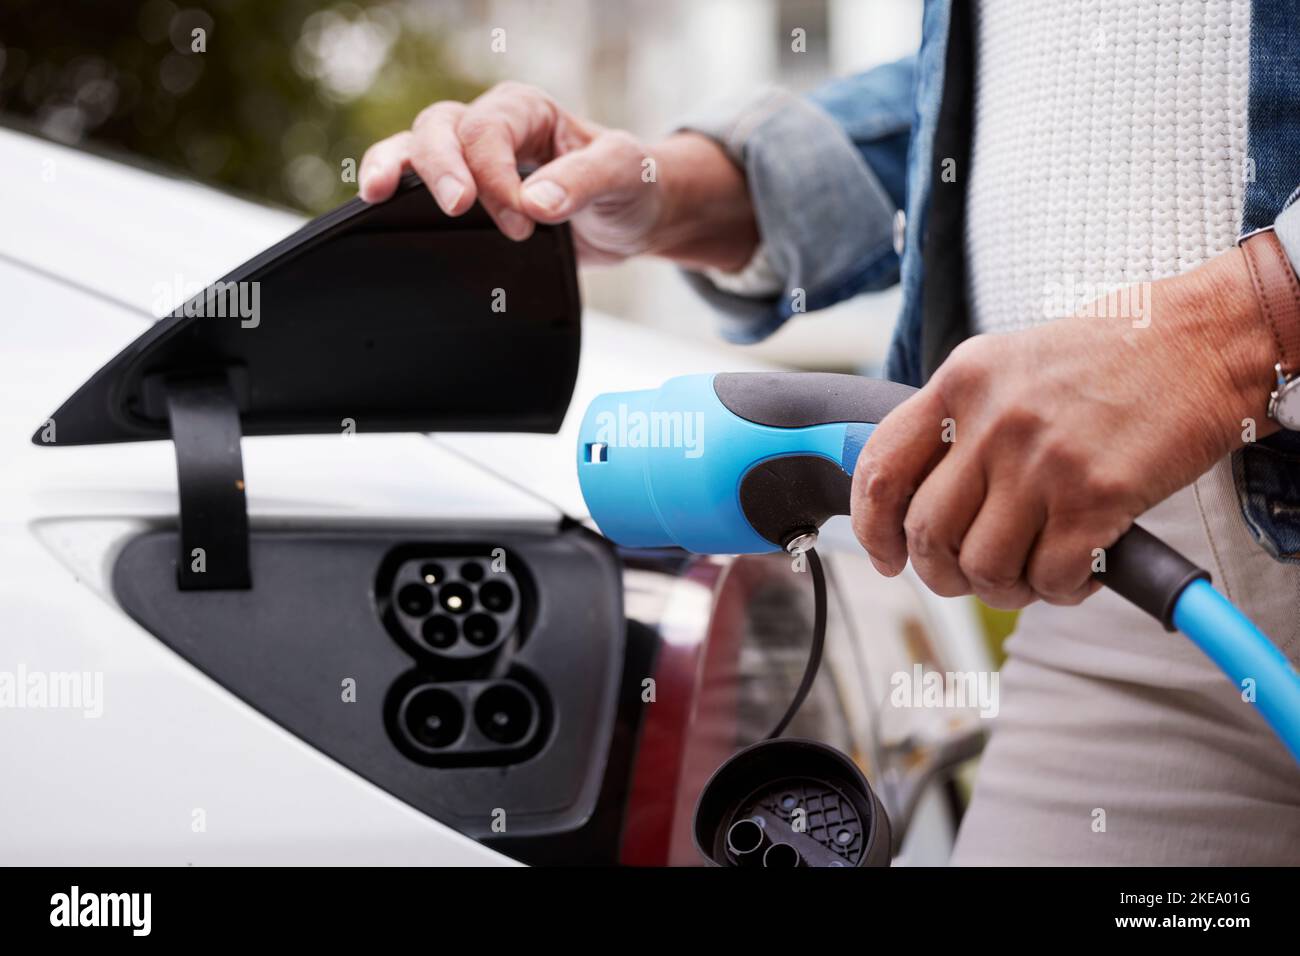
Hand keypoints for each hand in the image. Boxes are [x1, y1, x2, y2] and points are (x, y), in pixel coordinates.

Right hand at [358, 81, 757, 270]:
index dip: (496, 176)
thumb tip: (536, 202)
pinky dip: (393, 196)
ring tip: (377, 196)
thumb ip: (584, 182)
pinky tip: (377, 212)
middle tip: (457, 207)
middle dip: (439, 167)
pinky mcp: (462, 197)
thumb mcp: (624, 175)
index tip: (525, 218)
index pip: (489, 132)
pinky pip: (413, 188)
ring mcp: (470, 162)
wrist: (633, 216)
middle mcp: (491, 128)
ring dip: (394, 170)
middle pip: (439, 129)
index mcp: (528, 111)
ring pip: (413, 148)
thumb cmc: (629, 185)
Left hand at [851, 248, 1275, 608]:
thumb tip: (916, 494)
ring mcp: (1041, 460)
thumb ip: (960, 420)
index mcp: (960, 382)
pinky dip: (1059, 591)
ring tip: (1031, 576)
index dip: (872, 527)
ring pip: (982, 566)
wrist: (1204, 340)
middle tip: (971, 576)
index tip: (886, 556)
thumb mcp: (1011, 363)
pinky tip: (1079, 572)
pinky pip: (1048, 578)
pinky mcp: (1095, 497)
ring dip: (1003, 590)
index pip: (880, 467)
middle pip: (927, 533)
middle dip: (943, 574)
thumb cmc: (1111, 358)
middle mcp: (991, 420)